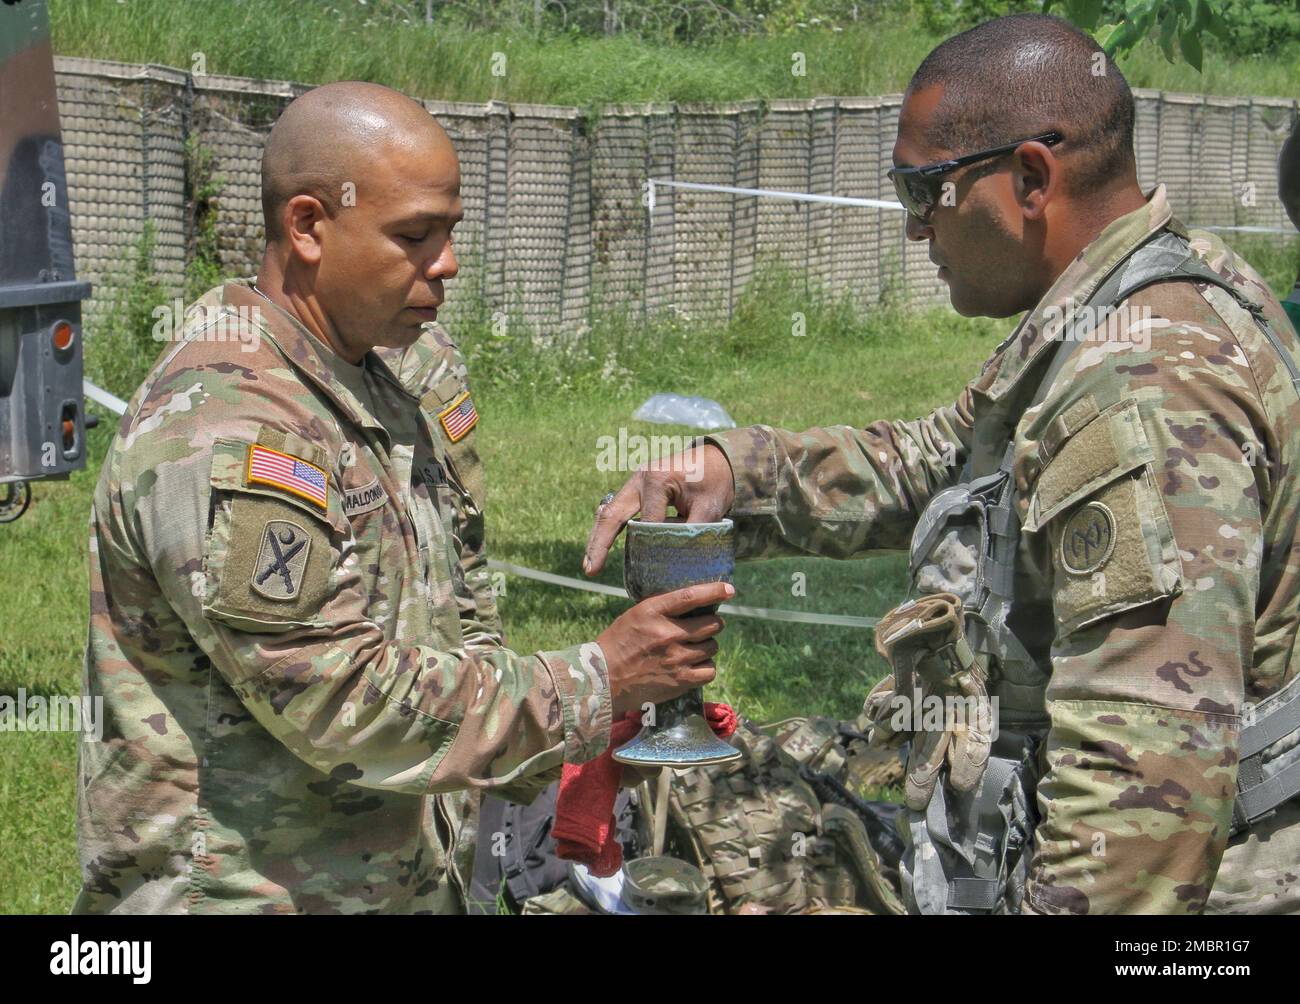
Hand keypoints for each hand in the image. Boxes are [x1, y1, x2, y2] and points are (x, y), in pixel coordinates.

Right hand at [583, 442, 735, 574]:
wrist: (718, 460)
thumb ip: (693, 533)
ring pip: (608, 512)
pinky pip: (615, 509)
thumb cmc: (715, 482)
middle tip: (590, 570)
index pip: (647, 523)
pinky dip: (607, 529)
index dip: (646, 548)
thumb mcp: (710, 508)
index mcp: (658, 480)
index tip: (646, 571)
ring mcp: (634, 481)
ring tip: (589, 566)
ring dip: (598, 539)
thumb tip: (676, 562)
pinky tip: (597, 549)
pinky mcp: (635, 487)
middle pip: (613, 515)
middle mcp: (639, 477)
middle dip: (600, 544)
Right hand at [597, 580, 732, 715]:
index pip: (691, 596)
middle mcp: (667, 633)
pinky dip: (705, 668)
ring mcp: (676, 658)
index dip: (714, 591)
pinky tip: (694, 666)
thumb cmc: (619, 643)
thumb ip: (663, 609)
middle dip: (712, 624)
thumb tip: (694, 603)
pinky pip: (710, 670)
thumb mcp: (636, 615)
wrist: (604, 679)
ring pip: (712, 647)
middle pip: (711, 623)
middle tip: (704, 627)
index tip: (729, 589)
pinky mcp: (681, 680)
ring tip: (692, 649)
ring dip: (706, 647)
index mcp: (653, 612)